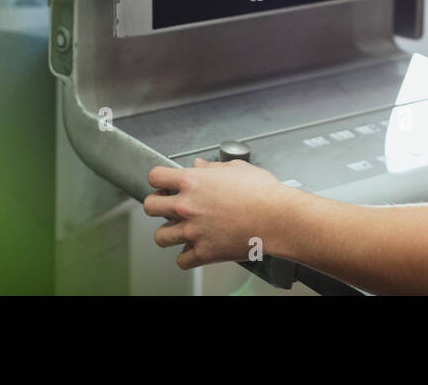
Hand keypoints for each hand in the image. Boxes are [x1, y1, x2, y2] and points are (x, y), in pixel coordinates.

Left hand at [144, 158, 286, 269]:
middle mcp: (187, 206)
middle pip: (150, 206)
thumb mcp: (237, 169)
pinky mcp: (204, 252)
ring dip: (169, 233)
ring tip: (180, 230)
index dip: (158, 179)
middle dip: (157, 205)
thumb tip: (200, 166)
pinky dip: (186, 256)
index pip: (155, 177)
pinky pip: (181, 260)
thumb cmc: (262, 192)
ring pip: (160, 237)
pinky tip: (194, 249)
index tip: (163, 183)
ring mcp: (193, 231)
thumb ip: (213, 168)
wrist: (277, 218)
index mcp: (192, 181)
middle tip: (167, 206)